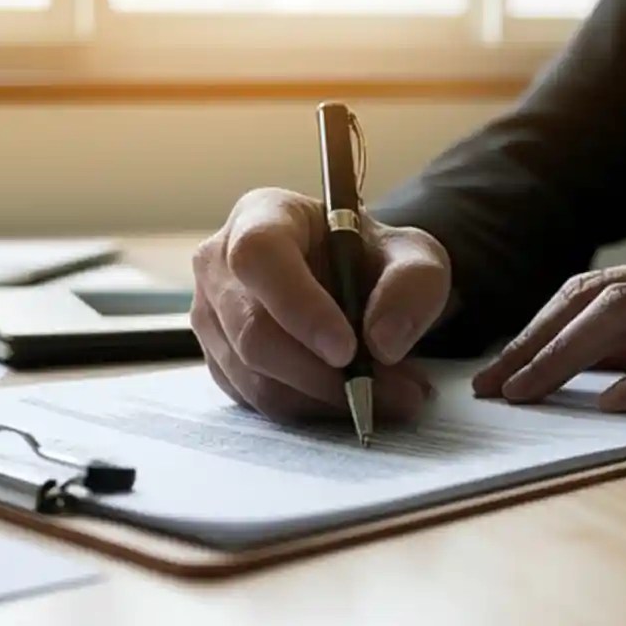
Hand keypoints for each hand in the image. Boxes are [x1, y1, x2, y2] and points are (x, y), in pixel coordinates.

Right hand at [191, 188, 451, 423]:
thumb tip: (382, 344)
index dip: (297, 305)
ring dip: (325, 398)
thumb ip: (412, 286)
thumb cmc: (372, 260)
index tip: (347, 349)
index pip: (259, 256)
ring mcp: (211, 316)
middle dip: (322, 374)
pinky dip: (310, 409)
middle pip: (252, 331)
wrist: (352, 283)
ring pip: (255, 377)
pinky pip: (257, 401)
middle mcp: (220, 263)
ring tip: (385, 396)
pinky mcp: (219, 361)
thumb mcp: (414, 256)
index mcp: (262, 216)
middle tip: (388, 392)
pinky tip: (349, 397)